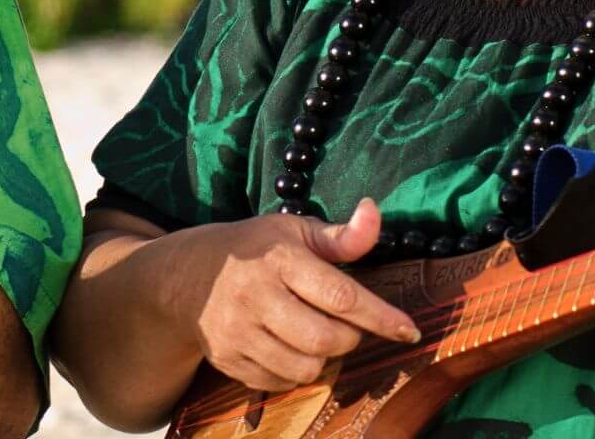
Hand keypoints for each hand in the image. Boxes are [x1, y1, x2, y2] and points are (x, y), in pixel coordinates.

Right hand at [164, 200, 419, 392]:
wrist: (185, 277)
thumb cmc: (255, 250)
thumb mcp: (293, 230)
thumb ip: (340, 235)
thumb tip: (375, 212)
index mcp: (279, 258)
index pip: (340, 295)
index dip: (380, 316)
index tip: (409, 329)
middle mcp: (255, 296)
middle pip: (326, 340)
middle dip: (349, 338)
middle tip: (345, 323)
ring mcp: (238, 332)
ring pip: (305, 369)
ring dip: (324, 358)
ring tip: (317, 335)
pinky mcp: (228, 360)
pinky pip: (280, 383)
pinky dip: (295, 372)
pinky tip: (289, 347)